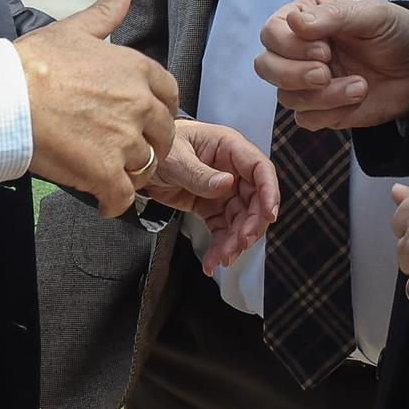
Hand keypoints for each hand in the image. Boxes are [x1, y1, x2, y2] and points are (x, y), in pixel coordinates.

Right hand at [17, 0, 178, 216]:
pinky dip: (114, 203)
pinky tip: (102, 201)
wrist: (5, 98)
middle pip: (163, 134)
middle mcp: (138, 105)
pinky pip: (122, 198)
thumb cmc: (34, 63)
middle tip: (126, 151)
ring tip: (109, 174)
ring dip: (131, 174)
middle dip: (150, 144)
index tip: (148, 119)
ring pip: (145, 167)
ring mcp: (124, 141)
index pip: (170, 94)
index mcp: (136, 70)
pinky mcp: (105, 173)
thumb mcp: (74, 30)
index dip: (160, 109)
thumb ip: (106, 12)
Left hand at [141, 120, 279, 274]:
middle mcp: (231, 169)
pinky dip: (220, 246)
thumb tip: (227, 184)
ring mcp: (223, 190)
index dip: (269, 191)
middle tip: (240, 243)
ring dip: (234, 241)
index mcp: (229, 147)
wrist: (140, 162)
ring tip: (222, 258)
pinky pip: (222, 228)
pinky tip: (213, 261)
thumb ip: (200, 174)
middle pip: (254, 199)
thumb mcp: (175, 158)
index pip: (260, 168)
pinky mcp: (211, 206)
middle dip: (250, 224)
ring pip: (240, 219)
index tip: (269, 215)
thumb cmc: (159, 147)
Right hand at [253, 0, 408, 130]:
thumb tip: (293, 22)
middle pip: (266, 67)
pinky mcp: (321, 110)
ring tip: (359, 85)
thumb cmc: (395, 32)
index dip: (290, 45)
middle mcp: (299, 51)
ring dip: (323, 96)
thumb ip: (333, 17)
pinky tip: (356, 97)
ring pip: (286, 97)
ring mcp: (308, 83)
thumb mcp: (371, 15)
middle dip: (293, 74)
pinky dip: (330, 112)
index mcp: (305, 20)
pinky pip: (305, 119)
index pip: (271, 33)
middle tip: (325, 73)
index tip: (324, 48)